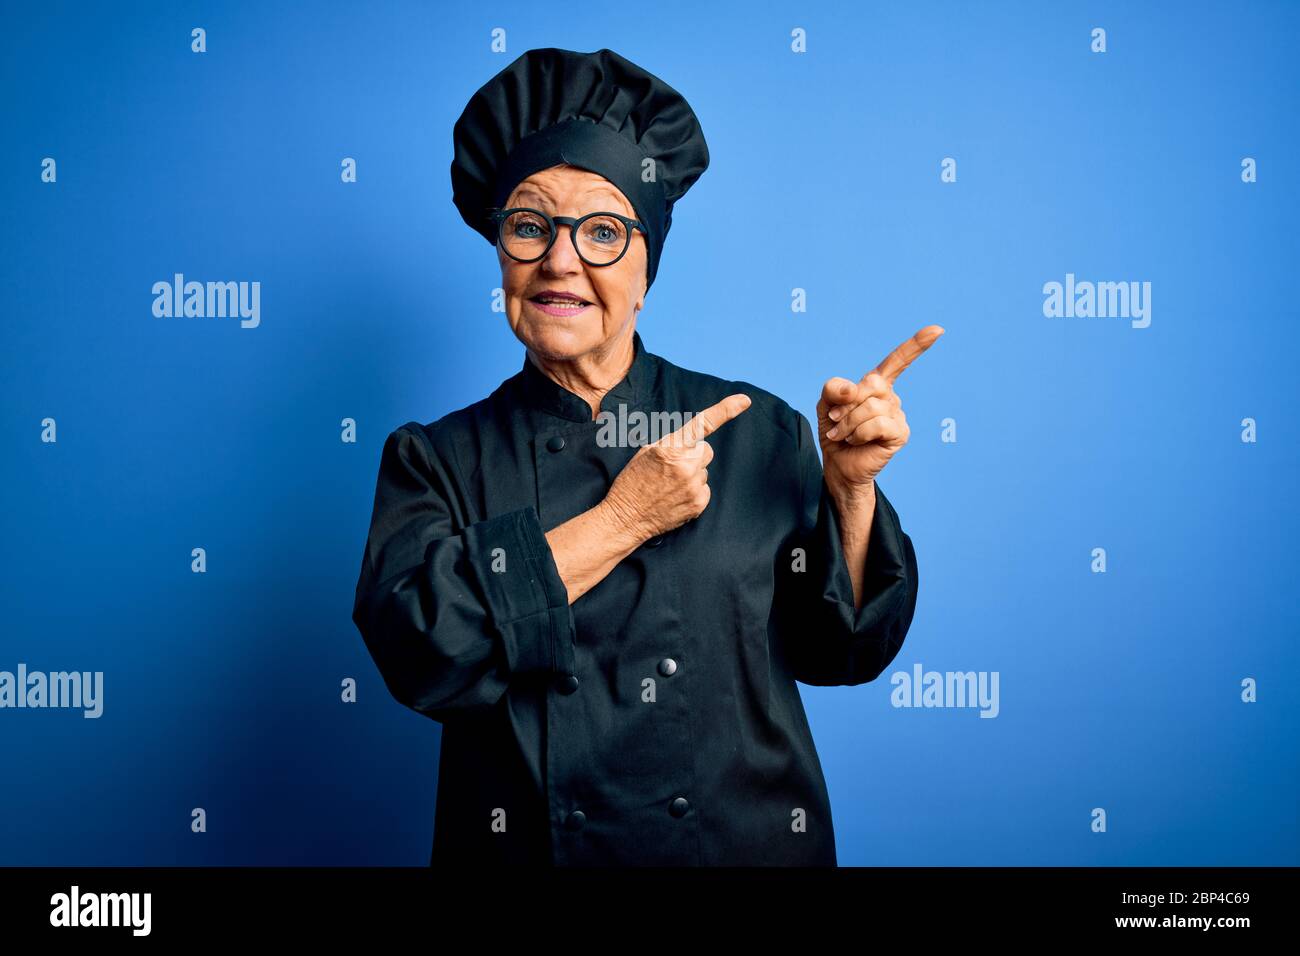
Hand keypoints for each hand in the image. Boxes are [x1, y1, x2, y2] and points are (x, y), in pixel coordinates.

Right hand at [601, 393, 751, 542]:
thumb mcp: (645, 453)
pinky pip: (705, 489)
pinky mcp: (698, 503)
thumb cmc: (632, 483)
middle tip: (674, 468)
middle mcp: (685, 466)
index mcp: (670, 449)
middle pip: (706, 450)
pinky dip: (694, 491)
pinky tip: (676, 496)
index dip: (726, 410)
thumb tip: (690, 441)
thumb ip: (670, 443)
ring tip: (671, 486)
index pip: (702, 425)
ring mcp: (693, 486)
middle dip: (694, 455)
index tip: (744, 401)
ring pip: (704, 471)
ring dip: (692, 475)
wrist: (626, 518)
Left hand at [818, 325, 943, 497]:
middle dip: (847, 403)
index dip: (916, 345)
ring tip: (843, 435)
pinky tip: (855, 441)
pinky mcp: (900, 434)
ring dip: (848, 422)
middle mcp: (891, 397)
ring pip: (871, 407)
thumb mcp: (826, 404)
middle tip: (836, 419)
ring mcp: (898, 415)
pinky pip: (877, 424)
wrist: (838, 466)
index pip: (898, 361)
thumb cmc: (835, 432)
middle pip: (871, 384)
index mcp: (877, 385)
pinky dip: (858, 433)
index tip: (938, 330)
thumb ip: (833, 388)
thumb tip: (852, 389)